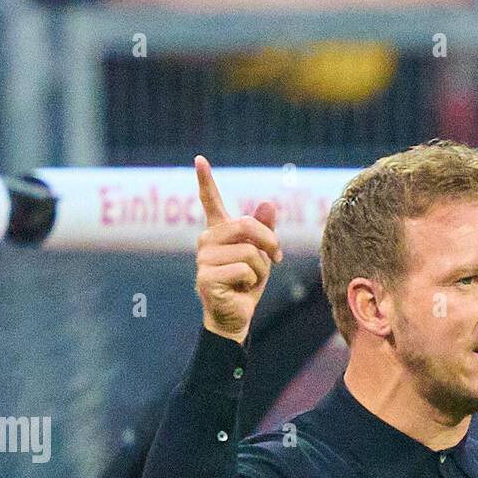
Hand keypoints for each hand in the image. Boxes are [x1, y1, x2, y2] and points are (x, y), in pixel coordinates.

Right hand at [194, 155, 281, 345]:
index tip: (199, 159)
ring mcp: (203, 259)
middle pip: (246, 226)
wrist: (235, 317)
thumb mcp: (261, 255)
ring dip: (261, 270)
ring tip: (249, 281)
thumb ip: (264, 229)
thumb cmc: (247, 284)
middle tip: (277, 258)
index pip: (210, 201)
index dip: (205, 180)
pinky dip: (251, 283)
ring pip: (249, 252)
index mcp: (218, 232)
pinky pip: (243, 271)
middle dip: (269, 242)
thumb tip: (268, 202)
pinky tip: (239, 290)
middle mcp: (207, 241)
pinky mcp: (206, 278)